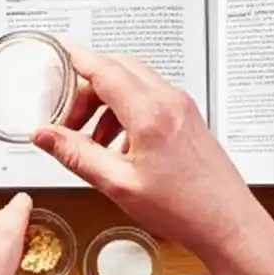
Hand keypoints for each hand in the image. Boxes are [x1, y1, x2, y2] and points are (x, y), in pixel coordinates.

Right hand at [33, 45, 258, 257]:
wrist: (228, 223)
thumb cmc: (185, 209)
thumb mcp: (119, 185)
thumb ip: (77, 155)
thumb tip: (46, 136)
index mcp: (150, 113)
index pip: (103, 68)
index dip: (74, 57)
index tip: (56, 51)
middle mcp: (169, 101)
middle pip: (117, 69)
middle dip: (87, 88)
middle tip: (69, 119)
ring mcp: (182, 107)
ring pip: (133, 83)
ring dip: (106, 102)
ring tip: (92, 141)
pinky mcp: (188, 118)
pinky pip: (150, 99)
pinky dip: (126, 112)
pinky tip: (119, 147)